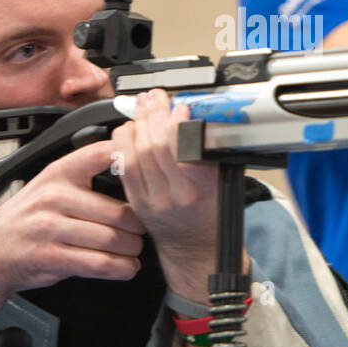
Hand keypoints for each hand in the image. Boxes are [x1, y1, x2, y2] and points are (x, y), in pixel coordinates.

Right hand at [0, 138, 145, 295]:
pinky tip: (126, 267)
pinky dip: (120, 268)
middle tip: (145, 231)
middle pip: (119, 212)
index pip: (101, 154)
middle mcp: (55, 197)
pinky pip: (98, 264)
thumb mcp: (49, 184)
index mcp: (59, 173)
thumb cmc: (28, 218)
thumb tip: (134, 170)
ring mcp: (51, 228)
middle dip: (139, 227)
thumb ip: (86, 174)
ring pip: (112, 240)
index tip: (151, 170)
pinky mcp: (51, 256)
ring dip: (132, 250)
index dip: (131, 160)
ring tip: (135, 250)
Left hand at [111, 89, 219, 302]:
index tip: (181, 107)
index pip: (185, 149)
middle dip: (153, 115)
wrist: (197, 248)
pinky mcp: (137, 201)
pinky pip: (123, 167)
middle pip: (155, 147)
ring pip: (135, 154)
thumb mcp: (224, 180)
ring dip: (136, 125)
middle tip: (155, 98)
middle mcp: (175, 195)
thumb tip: (198, 114)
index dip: (178, 123)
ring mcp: (152, 200)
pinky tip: (128, 130)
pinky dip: (123, 144)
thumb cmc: (213, 213)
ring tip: (142, 108)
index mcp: (201, 187)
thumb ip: (210, 150)